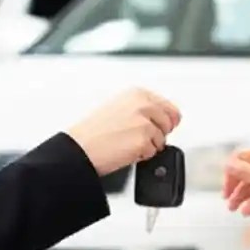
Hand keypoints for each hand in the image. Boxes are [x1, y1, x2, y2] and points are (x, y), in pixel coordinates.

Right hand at [65, 88, 180, 175]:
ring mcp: (144, 122)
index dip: (166, 120)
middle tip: (142, 138)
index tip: (161, 126)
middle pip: (169, 123)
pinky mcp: (144, 140)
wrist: (80, 148)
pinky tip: (127, 151)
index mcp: (137, 94)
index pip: (169, 107)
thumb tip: (160, 117)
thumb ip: (142, 109)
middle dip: (160, 133)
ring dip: (149, 145)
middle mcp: (143, 105)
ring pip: (162, 139)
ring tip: (128, 144)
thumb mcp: (118, 107)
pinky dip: (143, 155)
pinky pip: (154, 152)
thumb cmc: (92, 132)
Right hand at [222, 143, 249, 228]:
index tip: (226, 185)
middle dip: (236, 185)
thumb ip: (246, 172)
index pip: (244, 157)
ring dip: (243, 196)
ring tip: (233, 208)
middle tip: (227, 199)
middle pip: (248, 172)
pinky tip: (246, 212)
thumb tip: (228, 164)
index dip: (232, 171)